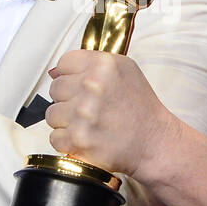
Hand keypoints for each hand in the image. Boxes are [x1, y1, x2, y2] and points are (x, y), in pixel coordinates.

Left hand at [46, 50, 179, 178]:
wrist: (154, 143)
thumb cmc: (140, 109)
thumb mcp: (125, 71)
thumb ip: (92, 64)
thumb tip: (57, 72)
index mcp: (103, 65)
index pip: (64, 63)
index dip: (70, 76)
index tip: (79, 85)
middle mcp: (92, 86)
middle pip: (55, 88)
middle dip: (69, 99)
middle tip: (89, 108)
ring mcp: (83, 114)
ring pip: (52, 114)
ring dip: (66, 121)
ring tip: (88, 124)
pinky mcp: (78, 139)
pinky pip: (54, 137)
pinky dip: (68, 142)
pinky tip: (87, 138)